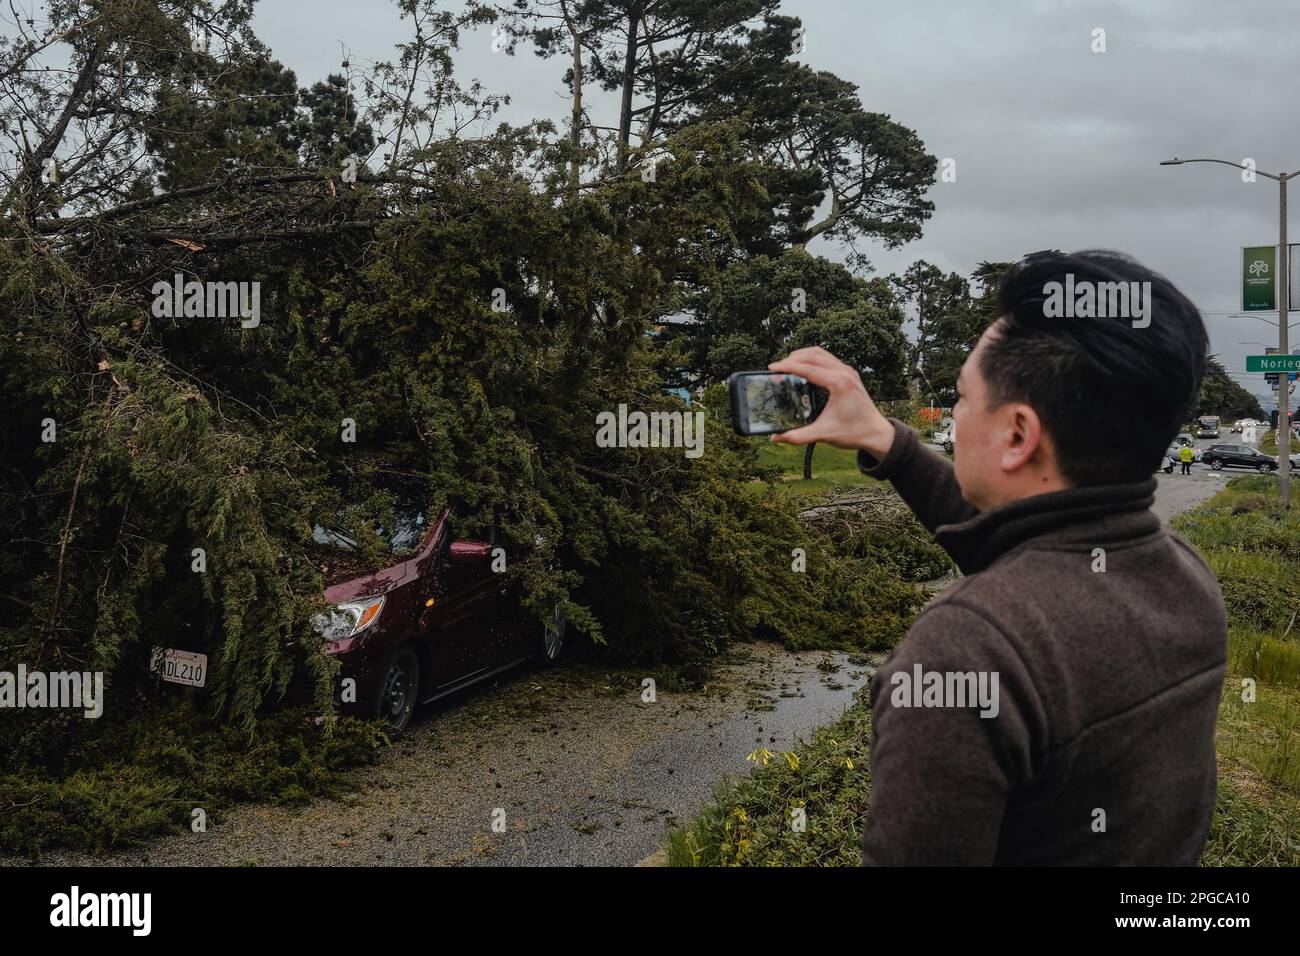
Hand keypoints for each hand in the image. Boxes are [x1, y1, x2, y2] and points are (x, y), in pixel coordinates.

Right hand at [768, 347, 895, 457]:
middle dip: (793, 359)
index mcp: (839, 384)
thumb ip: (798, 436)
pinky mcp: (849, 374)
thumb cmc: (854, 433)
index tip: (772, 367)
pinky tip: (804, 368)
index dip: (788, 367)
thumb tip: (776, 437)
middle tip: (777, 367)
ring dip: (803, 355)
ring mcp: (848, 371)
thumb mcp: (824, 434)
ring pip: (821, 353)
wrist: (877, 433)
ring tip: (787, 364)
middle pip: (813, 355)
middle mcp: (845, 373)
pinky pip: (828, 358)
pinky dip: (813, 359)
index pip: (808, 368)